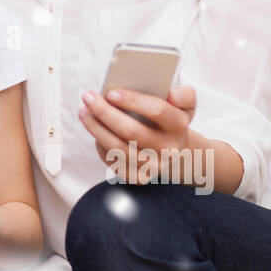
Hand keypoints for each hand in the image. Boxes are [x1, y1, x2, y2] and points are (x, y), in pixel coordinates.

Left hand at [78, 85, 197, 184]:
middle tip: (88, 97)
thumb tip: (172, 93)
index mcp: (179, 126)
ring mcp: (153, 167)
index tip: (110, 92)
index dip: (133, 100)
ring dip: (96, 129)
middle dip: (105, 113)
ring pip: (118, 148)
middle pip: (131, 131)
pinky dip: (101, 146)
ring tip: (84, 112)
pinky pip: (114, 162)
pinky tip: (94, 130)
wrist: (177, 154)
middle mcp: (168, 150)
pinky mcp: (139, 178)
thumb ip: (184, 95)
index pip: (157, 111)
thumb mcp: (186, 106)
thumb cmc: (171, 121)